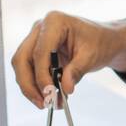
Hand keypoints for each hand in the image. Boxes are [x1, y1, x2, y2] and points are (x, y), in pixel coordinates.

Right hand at [11, 12, 125, 107]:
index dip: (42, 75)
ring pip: (22, 67)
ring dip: (32, 88)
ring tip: (49, 104)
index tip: (50, 93)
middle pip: (22, 59)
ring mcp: (35, 39)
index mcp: (54, 22)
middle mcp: (40, 28)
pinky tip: (50, 97)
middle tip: (43, 103)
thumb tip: (65, 89)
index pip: (40, 51)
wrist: (104, 40)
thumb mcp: (92, 56)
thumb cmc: (99, 42)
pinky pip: (29, 71)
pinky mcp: (36, 51)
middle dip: (29, 84)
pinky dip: (37, 86)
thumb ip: (77, 71)